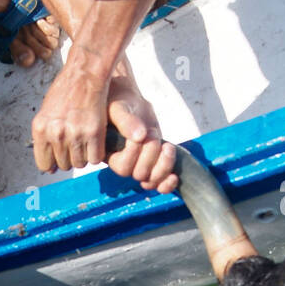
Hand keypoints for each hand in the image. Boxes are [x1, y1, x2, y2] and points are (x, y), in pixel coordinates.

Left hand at [32, 63, 108, 170]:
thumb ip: (45, 138)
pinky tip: (95, 141)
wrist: (85, 76)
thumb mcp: (46, 113)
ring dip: (84, 156)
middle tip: (75, 144)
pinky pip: (95, 158)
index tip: (58, 160)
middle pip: (63, 165)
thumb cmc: (66, 90)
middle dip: (70, 158)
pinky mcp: (94, 133)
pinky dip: (96, 153)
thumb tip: (49, 165)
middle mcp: (56, 134)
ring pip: (80, 163)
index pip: (44, 164)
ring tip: (85, 141)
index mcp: (41, 129)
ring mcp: (75, 134)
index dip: (52, 164)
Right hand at [106, 69, 178, 194]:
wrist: (129, 101)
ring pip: (151, 181)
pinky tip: (174, 176)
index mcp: (110, 154)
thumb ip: (126, 121)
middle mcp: (124, 163)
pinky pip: (159, 184)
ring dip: (163, 166)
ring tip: (168, 148)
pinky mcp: (154, 164)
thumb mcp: (118, 108)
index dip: (135, 152)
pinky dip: (167, 184)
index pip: (123, 166)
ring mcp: (140, 165)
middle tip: (152, 132)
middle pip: (140, 174)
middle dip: (151, 154)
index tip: (141, 132)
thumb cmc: (118, 103)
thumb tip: (140, 135)